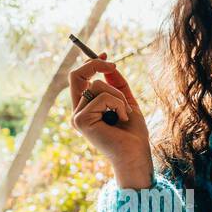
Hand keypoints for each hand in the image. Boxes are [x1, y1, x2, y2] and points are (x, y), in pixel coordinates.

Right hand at [68, 52, 152, 188]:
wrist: (136, 154)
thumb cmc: (133, 134)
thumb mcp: (126, 102)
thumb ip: (117, 85)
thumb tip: (108, 67)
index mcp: (86, 109)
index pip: (78, 79)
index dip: (91, 64)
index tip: (106, 56)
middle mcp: (78, 112)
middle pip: (75, 76)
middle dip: (95, 64)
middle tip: (112, 64)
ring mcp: (77, 117)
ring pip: (97, 86)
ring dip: (118, 95)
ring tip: (125, 113)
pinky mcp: (81, 120)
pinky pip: (102, 97)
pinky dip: (118, 104)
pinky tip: (122, 119)